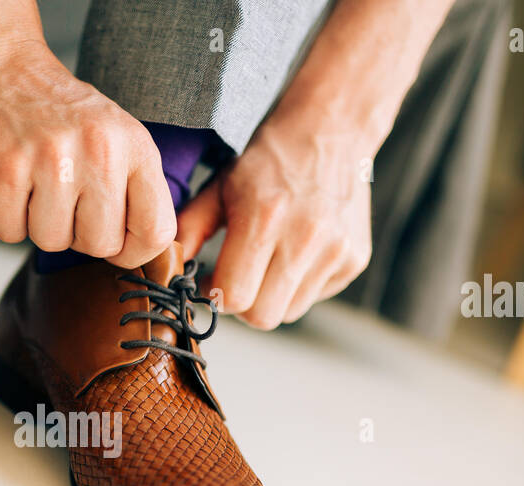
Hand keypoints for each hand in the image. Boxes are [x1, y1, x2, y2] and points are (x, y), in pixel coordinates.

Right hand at [0, 43, 174, 267]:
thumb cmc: (58, 112)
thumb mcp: (117, 137)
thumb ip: (135, 189)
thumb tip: (145, 252)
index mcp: (134, 146)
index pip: (156, 232)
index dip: (134, 251)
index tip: (117, 243)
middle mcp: (99, 151)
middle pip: (100, 246)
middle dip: (78, 235)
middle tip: (65, 198)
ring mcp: (51, 160)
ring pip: (52, 242)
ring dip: (39, 224)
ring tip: (36, 184)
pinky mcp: (6, 169)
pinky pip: (10, 232)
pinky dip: (6, 218)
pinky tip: (12, 184)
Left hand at [176, 122, 371, 328]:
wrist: (331, 130)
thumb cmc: (269, 160)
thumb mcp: (219, 186)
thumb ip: (190, 229)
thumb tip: (168, 269)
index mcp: (265, 218)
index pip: (234, 297)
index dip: (215, 295)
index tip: (211, 279)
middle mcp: (306, 238)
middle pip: (263, 317)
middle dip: (243, 305)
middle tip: (237, 278)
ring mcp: (337, 251)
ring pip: (290, 312)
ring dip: (271, 297)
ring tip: (268, 262)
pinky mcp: (356, 259)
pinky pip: (316, 297)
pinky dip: (300, 286)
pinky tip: (296, 254)